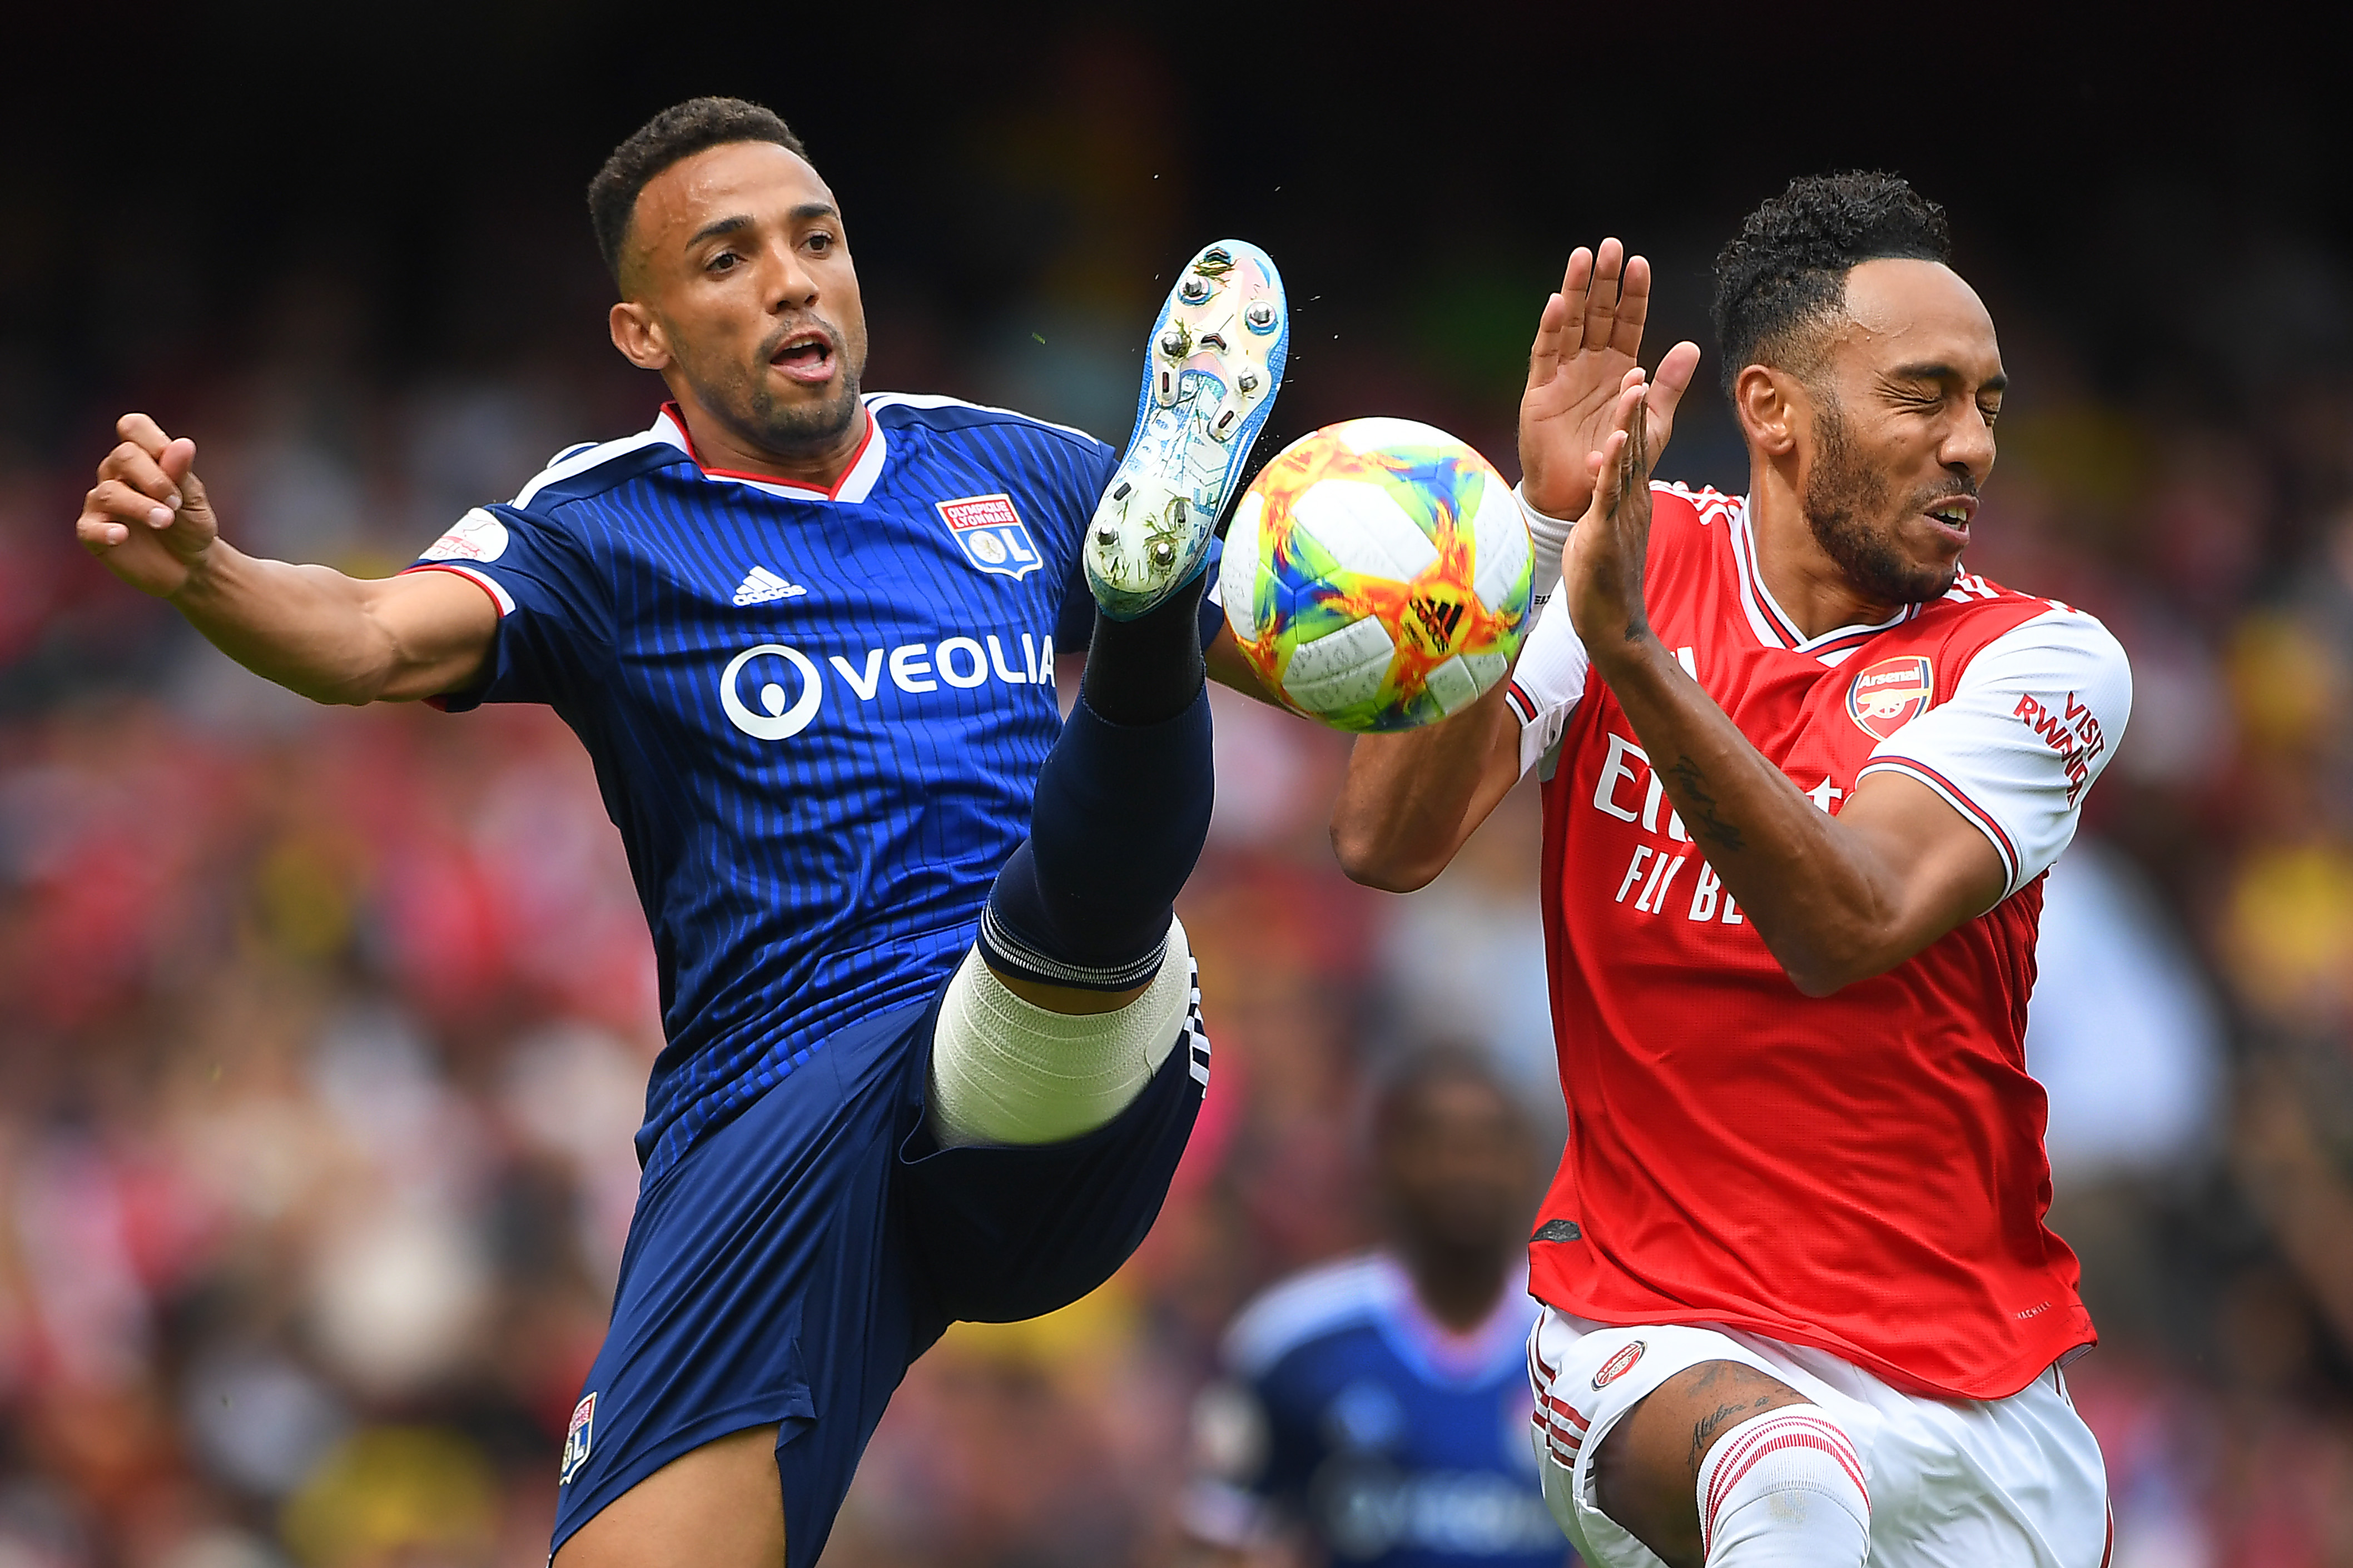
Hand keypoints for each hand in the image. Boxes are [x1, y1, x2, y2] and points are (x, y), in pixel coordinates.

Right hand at [76, 413, 222, 597]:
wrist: (191, 567)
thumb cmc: (191, 525)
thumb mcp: (194, 500)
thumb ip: (182, 473)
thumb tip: (183, 444)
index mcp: (142, 459)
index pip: (133, 428)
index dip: (152, 440)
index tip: (175, 464)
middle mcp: (116, 475)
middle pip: (122, 456)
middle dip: (153, 478)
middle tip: (175, 502)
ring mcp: (102, 503)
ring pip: (109, 492)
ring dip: (140, 506)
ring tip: (165, 521)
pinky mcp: (93, 532)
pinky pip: (89, 527)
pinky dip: (105, 530)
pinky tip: (122, 535)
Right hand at [1518, 240, 1700, 520]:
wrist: (1579, 497)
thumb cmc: (1617, 462)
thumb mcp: (1653, 423)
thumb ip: (1669, 385)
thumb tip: (1691, 346)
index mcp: (1620, 368)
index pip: (1628, 322)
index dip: (1633, 294)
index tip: (1640, 263)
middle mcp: (1590, 365)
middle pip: (1597, 313)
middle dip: (1604, 280)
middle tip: (1610, 246)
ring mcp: (1563, 375)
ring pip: (1570, 324)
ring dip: (1575, 291)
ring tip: (1582, 258)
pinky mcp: (1540, 392)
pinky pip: (1545, 354)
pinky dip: (1551, 328)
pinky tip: (1558, 302)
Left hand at [1560, 368, 1690, 661]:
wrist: (1612, 623)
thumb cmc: (1604, 577)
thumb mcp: (1607, 528)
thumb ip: (1609, 501)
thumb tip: (1609, 480)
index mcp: (1632, 497)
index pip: (1634, 448)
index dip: (1635, 415)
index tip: (1636, 380)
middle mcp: (1633, 500)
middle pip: (1636, 445)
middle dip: (1636, 407)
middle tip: (1639, 368)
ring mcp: (1623, 515)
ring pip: (1627, 462)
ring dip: (1628, 424)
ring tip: (1633, 387)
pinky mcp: (1608, 532)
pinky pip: (1609, 494)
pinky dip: (1610, 466)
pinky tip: (1610, 439)